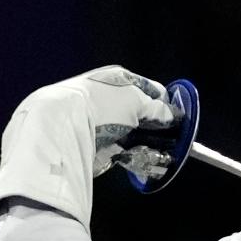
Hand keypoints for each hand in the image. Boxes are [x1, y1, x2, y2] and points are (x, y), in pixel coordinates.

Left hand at [0, 66, 177, 236]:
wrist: (63, 125)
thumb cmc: (101, 105)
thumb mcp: (137, 102)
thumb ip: (159, 109)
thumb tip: (172, 115)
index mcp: (117, 79)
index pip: (150, 90)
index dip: (165, 104)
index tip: (177, 119)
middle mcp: (108, 97)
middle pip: (141, 114)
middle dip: (156, 128)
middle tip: (171, 140)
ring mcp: (100, 120)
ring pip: (133, 134)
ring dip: (148, 145)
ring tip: (161, 155)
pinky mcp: (94, 142)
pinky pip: (122, 150)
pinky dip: (134, 156)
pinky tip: (143, 161)